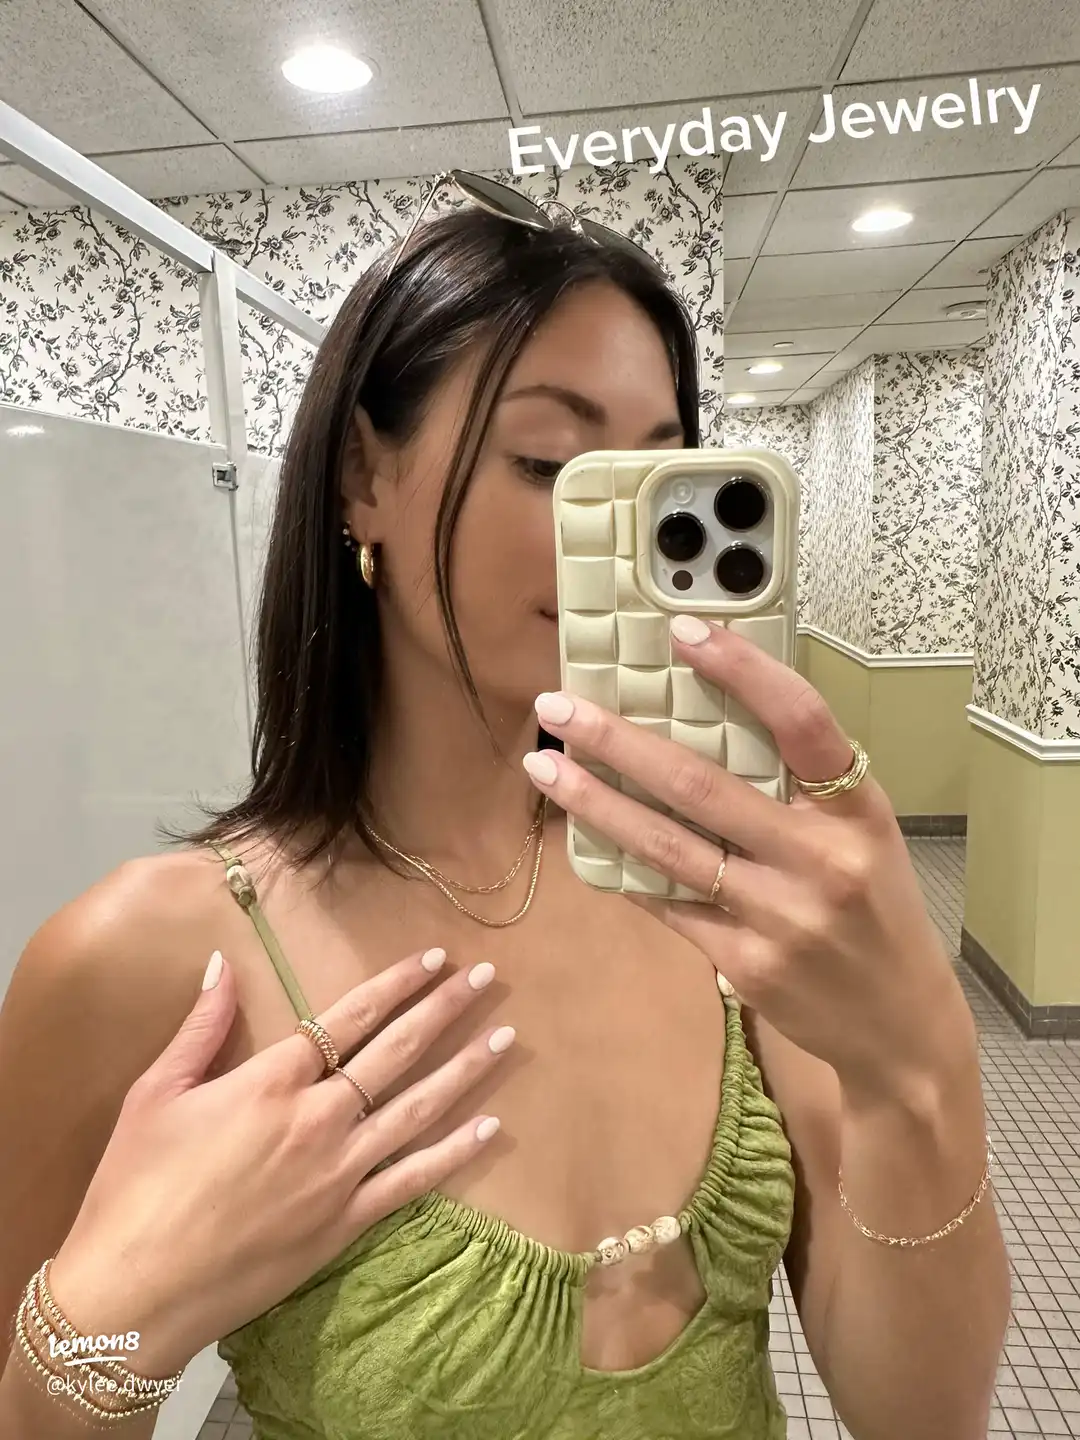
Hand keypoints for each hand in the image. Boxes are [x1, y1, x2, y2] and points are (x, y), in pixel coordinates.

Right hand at [47, 948, 510, 1376]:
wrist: (137, 1290)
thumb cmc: (136, 1186)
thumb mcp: (155, 1093)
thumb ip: (201, 1026)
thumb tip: (223, 962)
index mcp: (272, 1081)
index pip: (349, 1016)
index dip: (396, 983)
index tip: (435, 958)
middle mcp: (318, 1118)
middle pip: (395, 1051)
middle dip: (444, 1009)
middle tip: (485, 978)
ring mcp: (339, 1173)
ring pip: (418, 1108)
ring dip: (465, 1069)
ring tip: (505, 1036)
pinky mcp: (346, 1222)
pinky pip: (413, 1180)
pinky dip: (455, 1153)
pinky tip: (489, 1128)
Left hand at [525, 617, 972, 1102]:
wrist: (900, 1024)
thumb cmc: (876, 909)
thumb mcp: (863, 834)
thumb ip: (802, 786)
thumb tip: (707, 715)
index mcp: (857, 809)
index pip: (802, 722)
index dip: (743, 670)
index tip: (682, 631)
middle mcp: (820, 858)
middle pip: (702, 785)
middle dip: (618, 742)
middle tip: (559, 707)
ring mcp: (779, 915)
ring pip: (666, 846)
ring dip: (595, 803)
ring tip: (544, 766)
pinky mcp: (744, 963)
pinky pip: (666, 902)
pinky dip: (622, 869)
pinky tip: (584, 840)